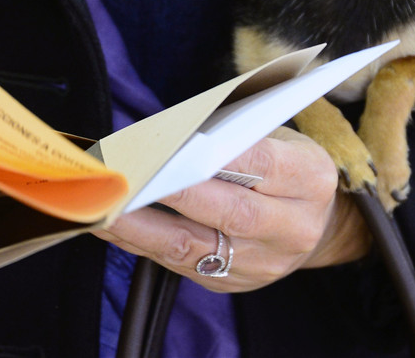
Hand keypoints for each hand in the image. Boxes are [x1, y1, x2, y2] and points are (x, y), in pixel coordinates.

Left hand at [95, 126, 370, 291]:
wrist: (312, 224)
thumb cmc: (281, 164)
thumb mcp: (275, 133)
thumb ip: (235, 130)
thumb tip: (171, 131)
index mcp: (310, 178)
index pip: (264, 162)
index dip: (220, 155)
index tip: (177, 144)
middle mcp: (293, 227)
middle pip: (229, 211)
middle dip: (173, 191)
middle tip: (129, 174)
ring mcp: (264, 262)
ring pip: (194, 245)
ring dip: (140, 225)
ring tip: (102, 203)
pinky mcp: (232, 283)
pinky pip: (179, 264)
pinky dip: (140, 242)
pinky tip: (110, 223)